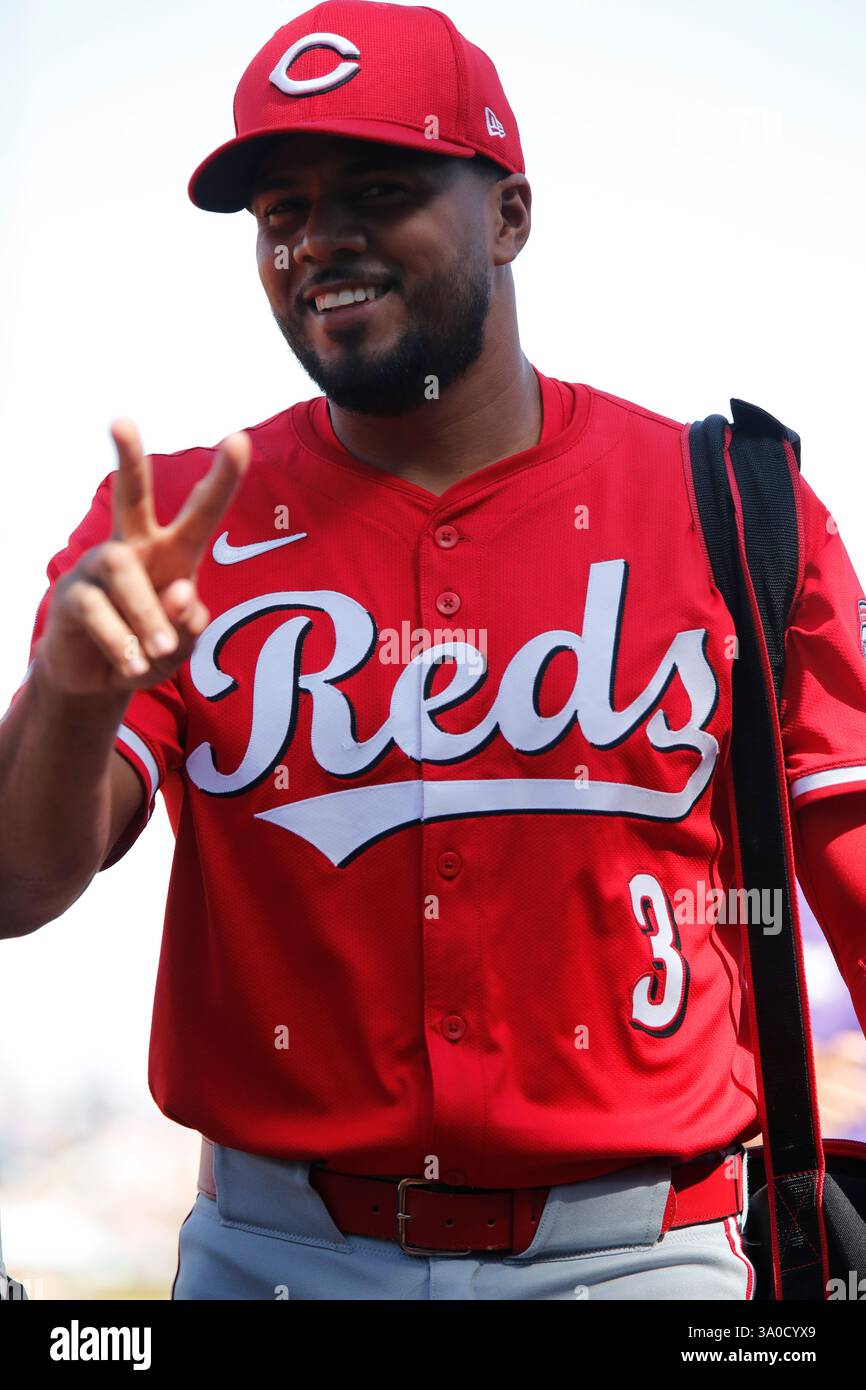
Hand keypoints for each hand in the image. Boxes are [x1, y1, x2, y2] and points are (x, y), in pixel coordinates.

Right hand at [36, 419, 250, 696]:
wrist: (99, 681)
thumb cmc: (150, 651)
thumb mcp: (183, 645)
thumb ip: (191, 623)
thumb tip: (180, 593)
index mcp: (173, 554)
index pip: (201, 511)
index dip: (222, 478)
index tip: (239, 439)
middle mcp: (134, 549)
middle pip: (130, 497)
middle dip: (128, 459)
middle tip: (120, 421)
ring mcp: (98, 569)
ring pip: (124, 573)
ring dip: (147, 614)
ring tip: (159, 650)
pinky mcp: (71, 597)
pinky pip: (99, 612)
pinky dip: (123, 642)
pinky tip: (133, 664)